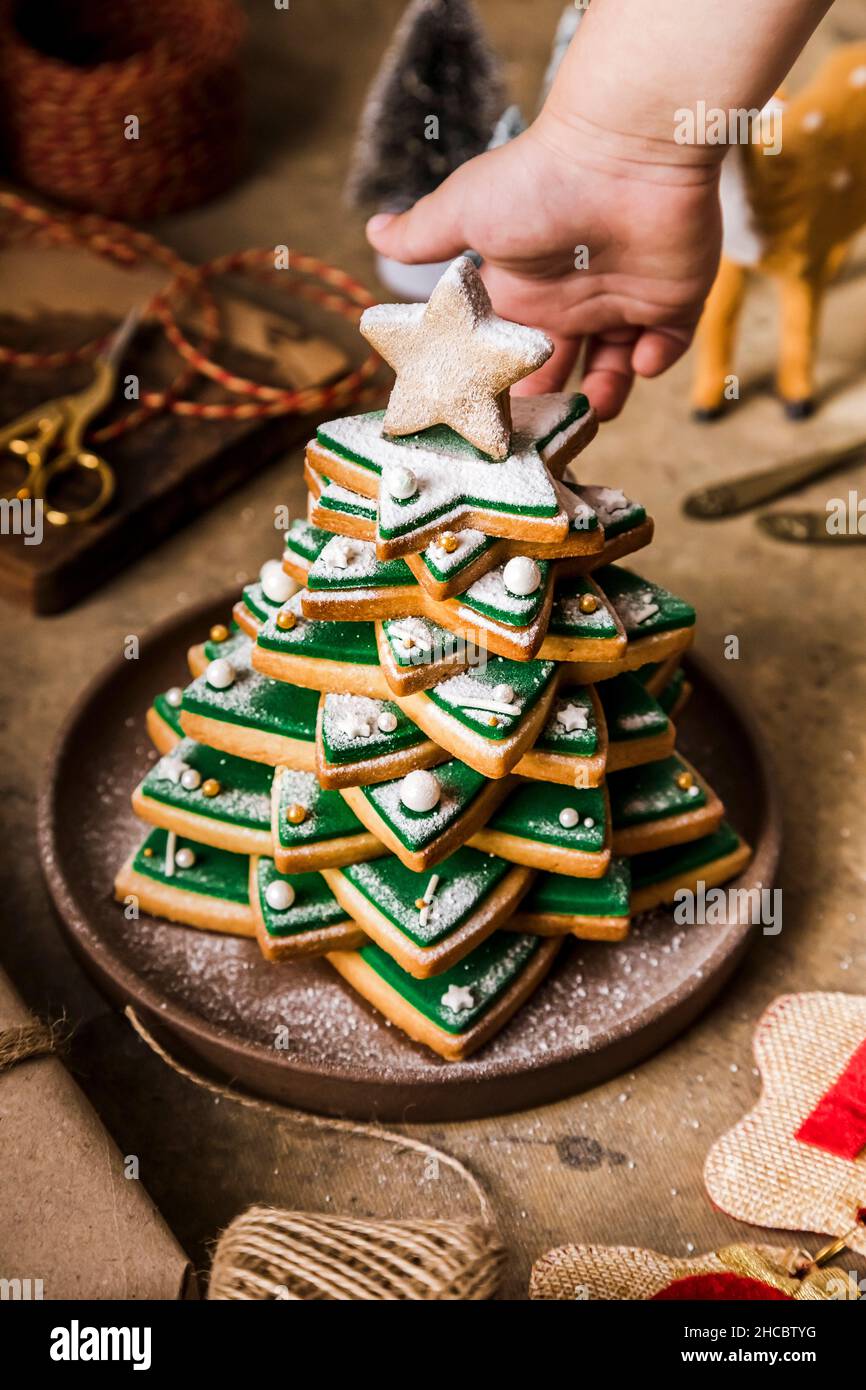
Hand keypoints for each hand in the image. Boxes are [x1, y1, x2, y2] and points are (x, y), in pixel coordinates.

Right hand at [366, 115, 722, 419]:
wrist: (624, 149)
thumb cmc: (541, 179)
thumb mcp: (466, 209)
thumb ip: (424, 234)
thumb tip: (373, 232)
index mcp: (523, 291)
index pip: (508, 355)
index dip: (501, 389)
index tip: (493, 421)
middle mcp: (571, 300)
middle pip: (560, 372)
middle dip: (552, 406)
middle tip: (545, 432)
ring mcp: (623, 299)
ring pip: (614, 370)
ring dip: (605, 396)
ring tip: (596, 409)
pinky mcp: (672, 297)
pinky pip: (666, 345)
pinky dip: (654, 361)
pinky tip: (639, 359)